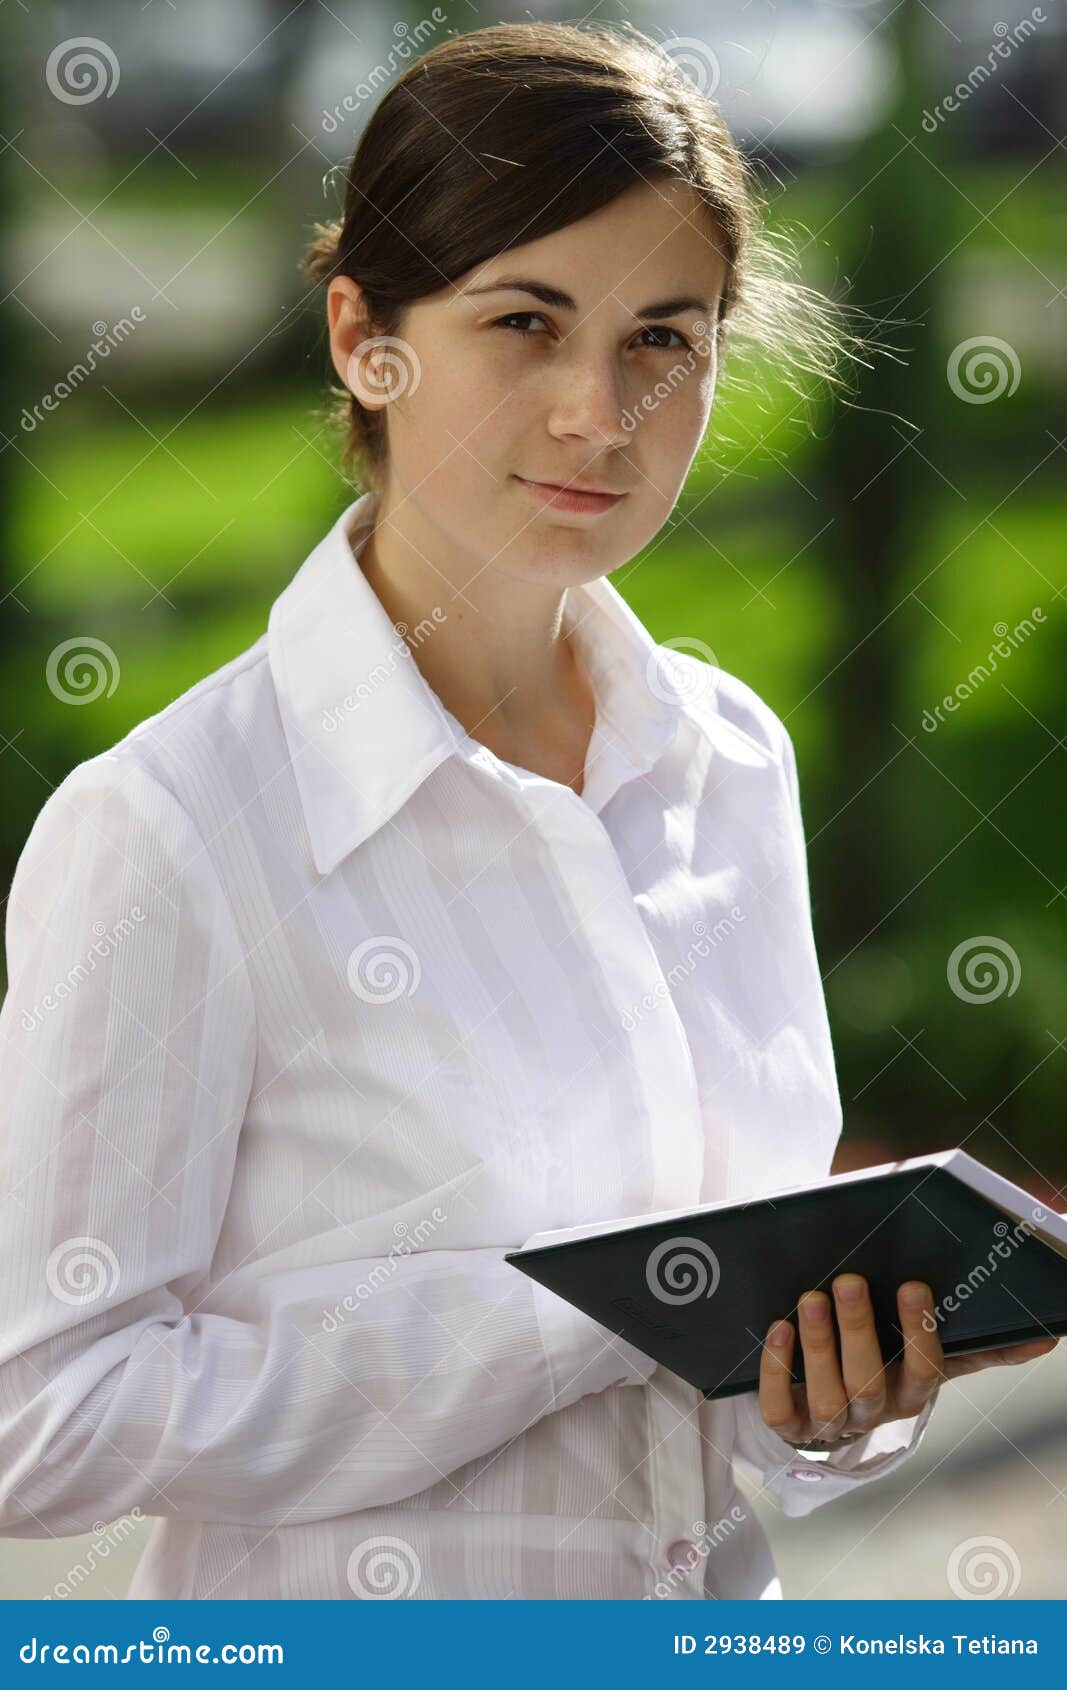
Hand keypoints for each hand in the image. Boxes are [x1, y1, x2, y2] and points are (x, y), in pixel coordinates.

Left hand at [759, 1273, 1059, 1447]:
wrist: (830, 1396)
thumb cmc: (890, 1357)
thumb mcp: (936, 1350)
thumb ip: (983, 1344)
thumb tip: (1046, 1337)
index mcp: (912, 1391)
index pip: (925, 1371)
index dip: (918, 1332)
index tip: (913, 1284)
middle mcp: (873, 1412)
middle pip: (869, 1383)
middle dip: (858, 1331)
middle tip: (849, 1280)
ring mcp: (829, 1422)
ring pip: (826, 1397)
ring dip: (817, 1346)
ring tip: (809, 1297)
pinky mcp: (789, 1424)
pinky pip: (778, 1410)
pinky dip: (775, 1370)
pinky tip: (776, 1328)